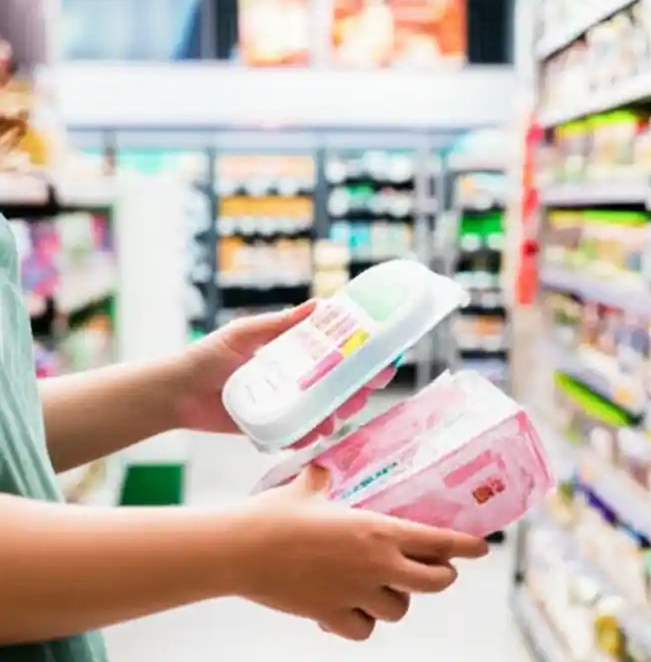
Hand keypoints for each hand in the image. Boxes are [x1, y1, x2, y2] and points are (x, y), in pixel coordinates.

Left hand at [176, 301, 395, 440]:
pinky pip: (303, 433)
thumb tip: (320, 305)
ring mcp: (290, 404)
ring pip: (330, 411)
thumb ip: (279, 323)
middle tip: (363, 392)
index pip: (342, 354)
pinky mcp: (277, 427)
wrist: (177, 392)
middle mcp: (300, 379)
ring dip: (339, 414)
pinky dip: (312, 434)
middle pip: (344, 385)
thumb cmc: (208, 355)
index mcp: (298, 352)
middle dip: (360, 389)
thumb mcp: (244, 333)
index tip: (385, 359)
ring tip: (334, 416)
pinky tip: (313, 431)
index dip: (367, 356)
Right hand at [236, 466, 487, 639]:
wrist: (238, 549)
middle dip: (441, 577)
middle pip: (435, 583)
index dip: (465, 547)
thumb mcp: (310, 485)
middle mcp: (375, 564)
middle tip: (435, 569)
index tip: (481, 548)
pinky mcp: (329, 615)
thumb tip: (328, 462)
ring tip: (383, 587)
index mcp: (377, 529)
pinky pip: (363, 629)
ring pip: (399, 609)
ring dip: (396, 599)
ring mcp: (354, 593)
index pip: (439, 542)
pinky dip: (362, 622)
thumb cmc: (273, 513)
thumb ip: (329, 477)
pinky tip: (351, 608)